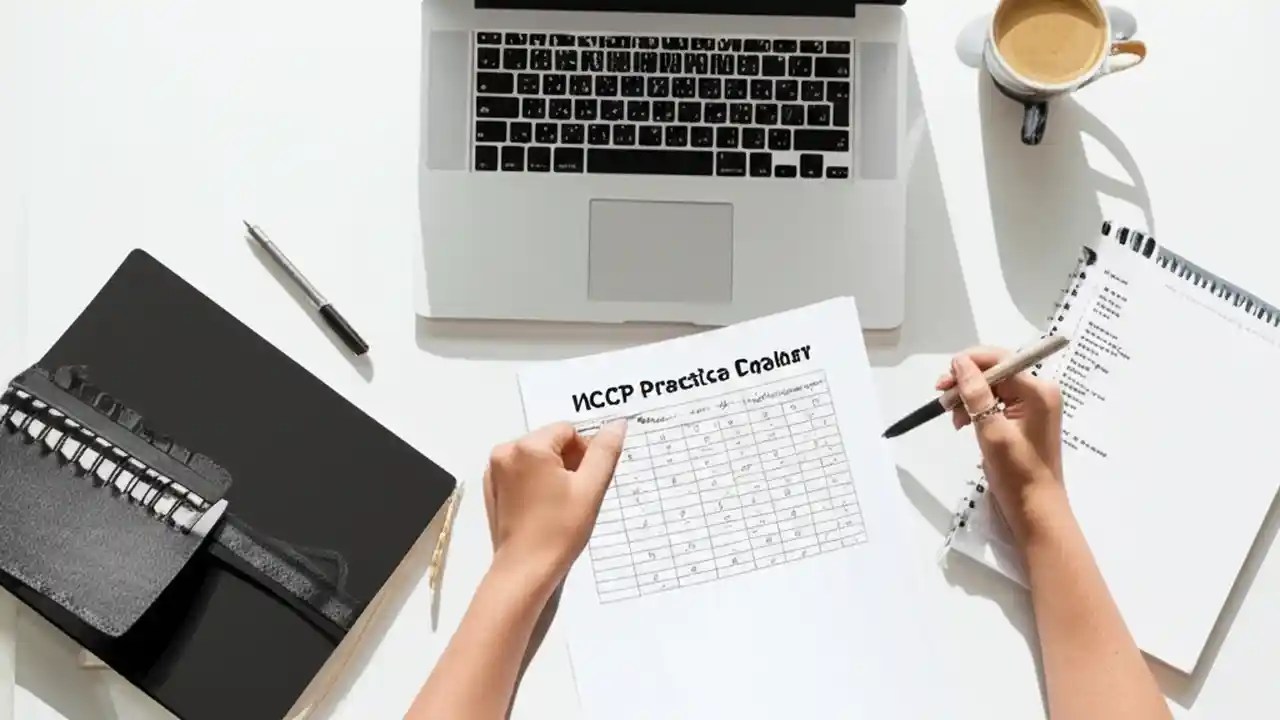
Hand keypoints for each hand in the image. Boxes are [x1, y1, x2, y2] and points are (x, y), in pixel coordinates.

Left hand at [483, 420, 626, 590]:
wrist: (525, 570)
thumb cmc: (560, 530)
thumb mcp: (591, 488)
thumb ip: (605, 451)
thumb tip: (616, 424)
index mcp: (528, 447)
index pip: (568, 430)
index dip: (585, 453)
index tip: (588, 481)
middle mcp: (506, 452)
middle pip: (550, 441)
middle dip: (568, 462)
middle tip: (577, 494)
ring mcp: (494, 471)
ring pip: (536, 457)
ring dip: (553, 472)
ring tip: (560, 503)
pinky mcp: (491, 488)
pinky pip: (520, 472)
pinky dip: (535, 482)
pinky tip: (543, 507)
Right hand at [938, 348, 1065, 543]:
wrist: (1035, 510)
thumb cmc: (1018, 473)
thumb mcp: (992, 431)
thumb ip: (976, 393)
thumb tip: (960, 361)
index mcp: (1039, 391)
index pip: (1000, 360)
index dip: (970, 364)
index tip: (944, 381)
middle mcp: (1038, 392)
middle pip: (995, 371)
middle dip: (966, 383)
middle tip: (942, 399)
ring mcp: (1031, 406)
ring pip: (990, 387)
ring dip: (968, 398)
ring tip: (954, 419)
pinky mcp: (1021, 420)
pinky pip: (994, 403)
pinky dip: (975, 409)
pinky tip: (964, 424)